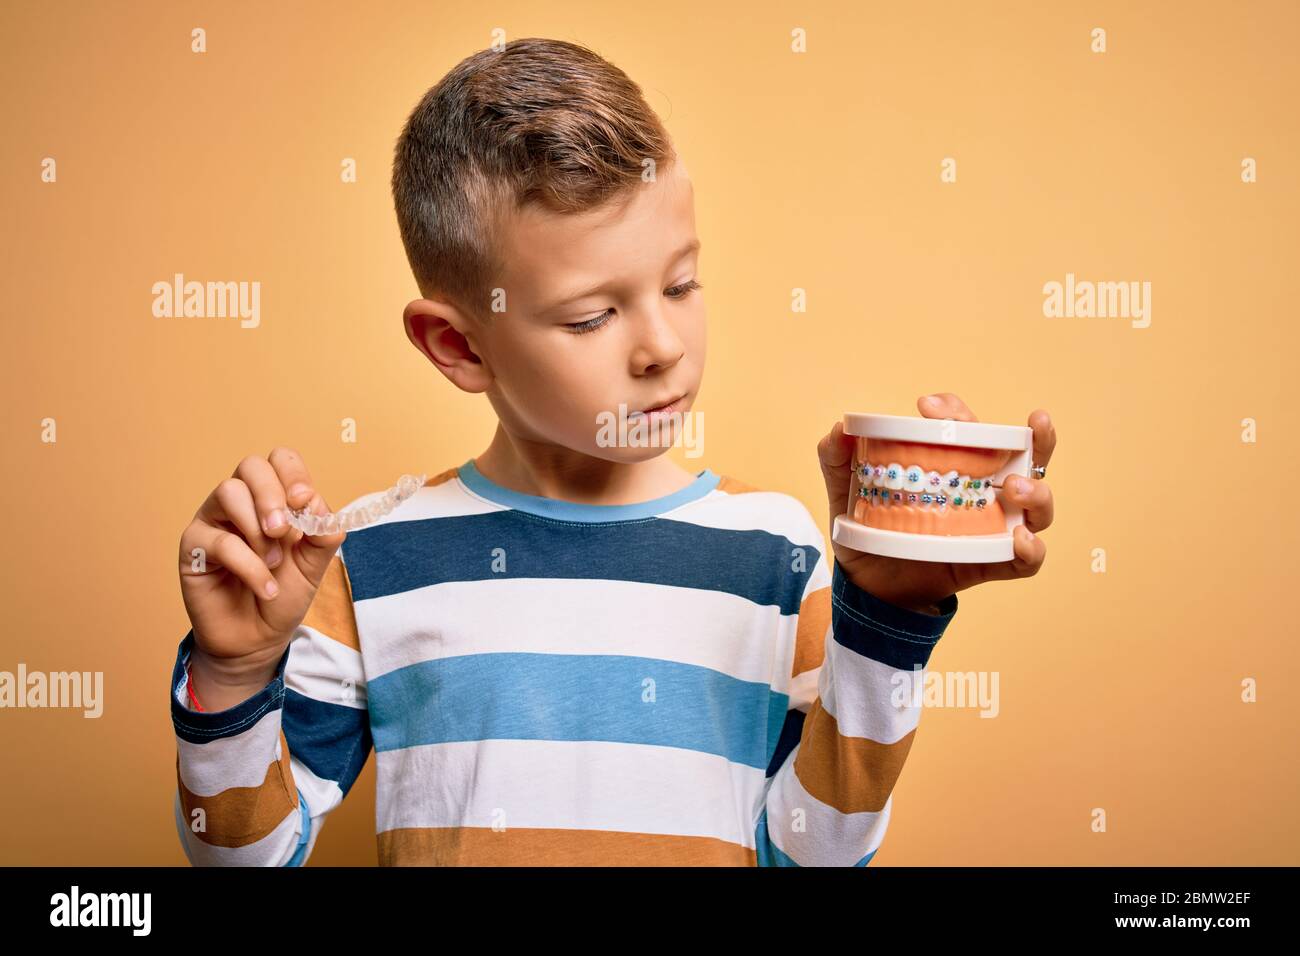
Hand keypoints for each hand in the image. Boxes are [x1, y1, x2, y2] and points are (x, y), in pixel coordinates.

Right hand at [177, 447, 345, 680]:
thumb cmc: (283, 593)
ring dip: (258, 529)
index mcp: (273, 498)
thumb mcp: (315, 563)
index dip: (293, 474)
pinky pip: (219, 540)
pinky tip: (266, 587)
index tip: (304, 502)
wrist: (258, 638)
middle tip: (284, 531)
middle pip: (250, 466)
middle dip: (273, 494)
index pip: (279, 460)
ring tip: (275, 562)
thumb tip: (316, 504)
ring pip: (229, 491)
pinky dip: (250, 565)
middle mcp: (241, 502)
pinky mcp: (194, 547)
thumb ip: (323, 532)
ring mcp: (214, 520)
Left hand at [817, 393, 1056, 612]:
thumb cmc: (868, 528)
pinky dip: (1031, 550)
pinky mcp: (991, 563)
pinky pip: (1026, 561)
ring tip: (1014, 488)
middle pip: (1027, 457)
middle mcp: (984, 489)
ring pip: (1038, 506)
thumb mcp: (845, 491)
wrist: (866, 585)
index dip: (958, 411)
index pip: (970, 427)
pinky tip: (1018, 539)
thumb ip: (836, 459)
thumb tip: (839, 430)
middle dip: (1037, 438)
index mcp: (955, 462)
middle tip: (1028, 426)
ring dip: (1037, 493)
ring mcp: (993, 526)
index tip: (927, 408)